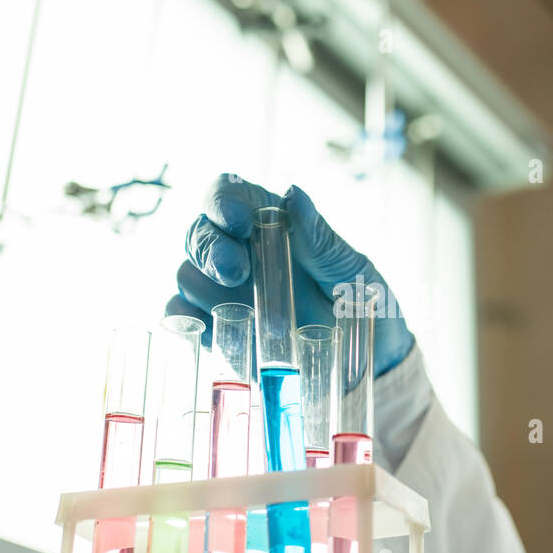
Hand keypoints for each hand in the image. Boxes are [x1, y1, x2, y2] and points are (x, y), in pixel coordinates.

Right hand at [167, 173, 414, 376]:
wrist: (370, 359)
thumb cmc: (361, 302)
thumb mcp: (350, 269)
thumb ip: (320, 238)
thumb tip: (293, 195)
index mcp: (269, 223)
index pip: (228, 194)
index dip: (222, 202)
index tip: (239, 223)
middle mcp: (239, 251)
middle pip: (197, 233)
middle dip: (210, 249)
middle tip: (237, 272)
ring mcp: (223, 291)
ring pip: (187, 275)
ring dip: (206, 289)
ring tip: (248, 311)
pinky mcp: (217, 328)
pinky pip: (181, 316)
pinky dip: (186, 320)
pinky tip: (217, 328)